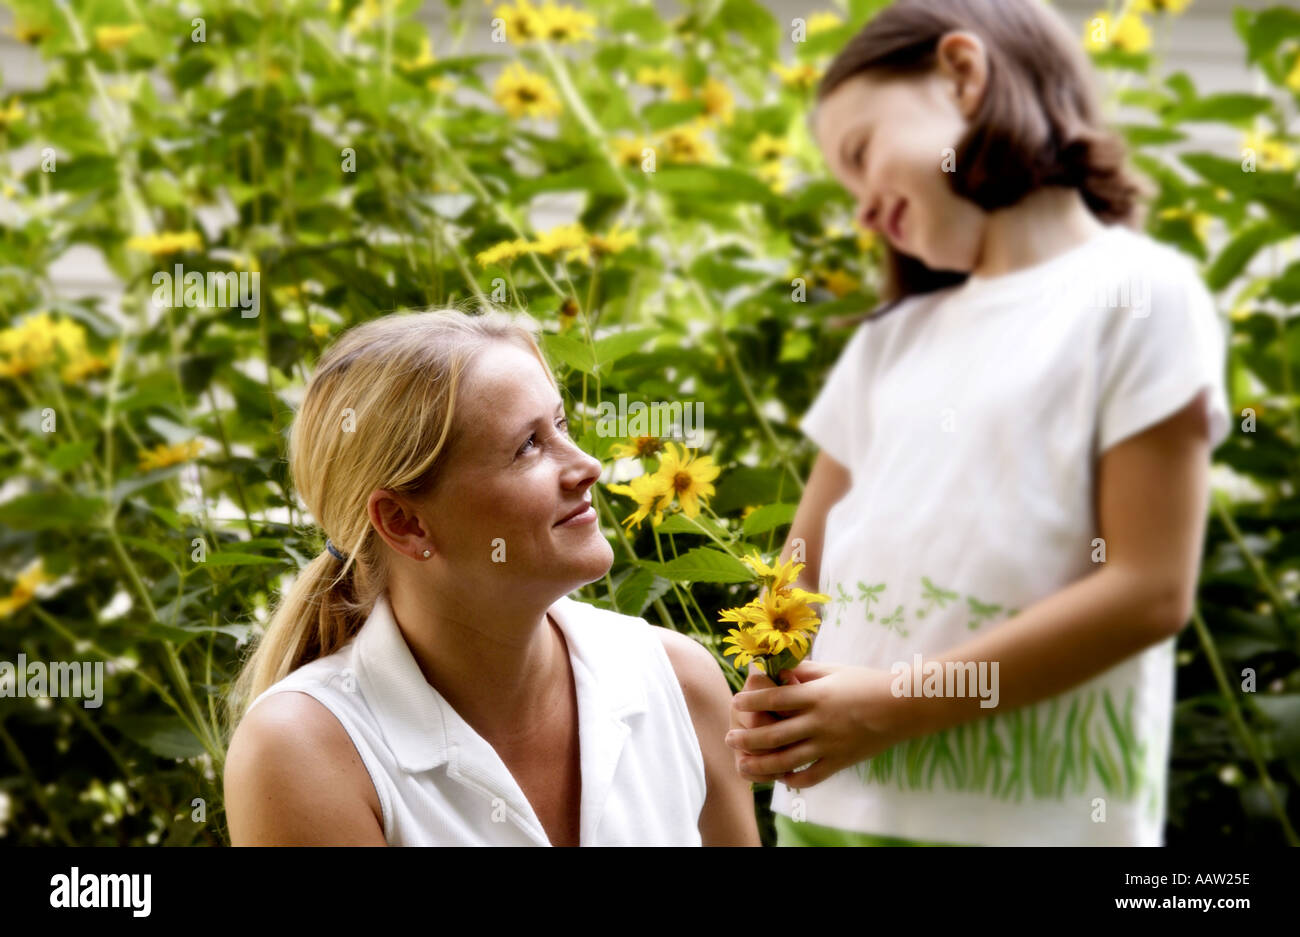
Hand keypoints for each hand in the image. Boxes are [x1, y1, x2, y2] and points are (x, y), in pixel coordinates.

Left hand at [726, 659, 903, 788]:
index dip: (751, 701)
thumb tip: (778, 671)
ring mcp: (829, 745)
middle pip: (774, 734)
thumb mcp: (834, 670)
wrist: (903, 706)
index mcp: (816, 696)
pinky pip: (812, 776)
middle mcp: (819, 722)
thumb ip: (804, 671)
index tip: (735, 702)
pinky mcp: (841, 762)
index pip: (775, 699)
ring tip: (743, 765)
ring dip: (761, 764)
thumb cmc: (866, 682)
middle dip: (747, 738)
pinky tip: (781, 777)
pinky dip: (793, 780)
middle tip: (729, 739)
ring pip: (787, 760)